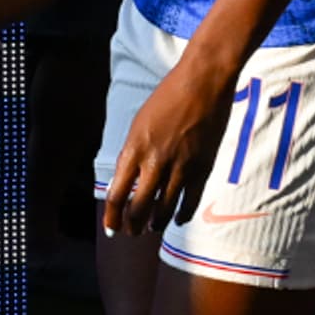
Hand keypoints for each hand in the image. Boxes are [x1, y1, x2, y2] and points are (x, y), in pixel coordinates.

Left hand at [100, 45, 240, 235]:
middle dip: (132, 225)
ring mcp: (180, 166)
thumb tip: (128, 180)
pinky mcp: (202, 166)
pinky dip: (182, 213)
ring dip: (156, 222)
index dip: (112, 217)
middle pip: (139, 207)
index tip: (111, 228)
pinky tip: (178, 219)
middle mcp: (155, 162)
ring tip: (153, 228)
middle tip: (132, 232)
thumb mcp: (139, 124)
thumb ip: (132, 153)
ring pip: (165, 208)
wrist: (203, 82)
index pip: (117, 194)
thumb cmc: (167, 97)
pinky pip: (190, 199)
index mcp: (134, 150)